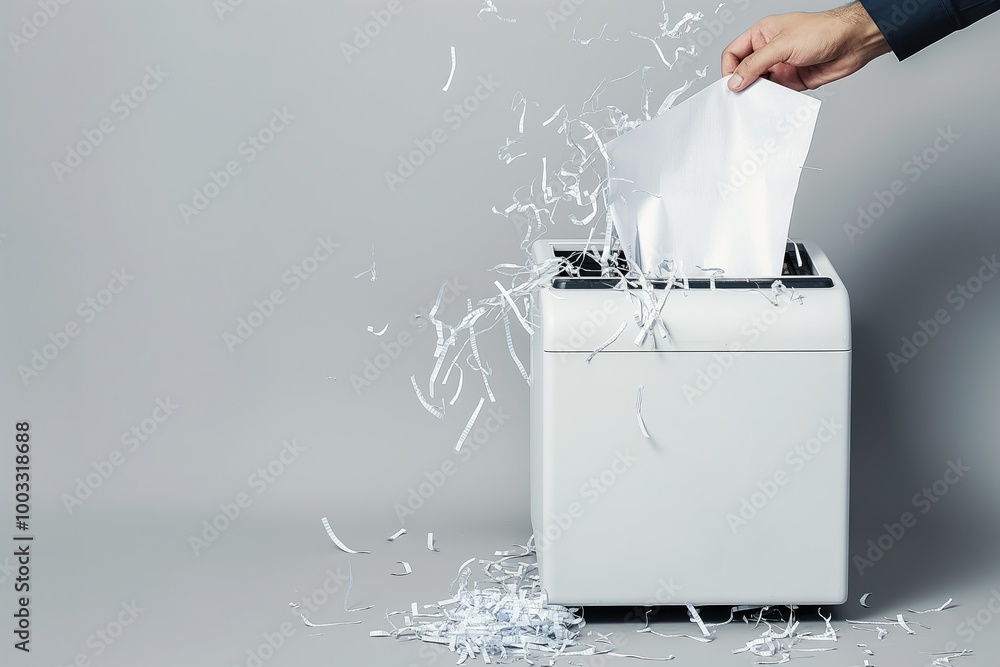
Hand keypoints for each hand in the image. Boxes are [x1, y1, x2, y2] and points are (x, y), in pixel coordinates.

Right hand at [722, 2, 890, 91]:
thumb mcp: (782, 45)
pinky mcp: (791, 81)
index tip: (731, 84)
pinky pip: (774, 94)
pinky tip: (772, 103)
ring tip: (757, 100)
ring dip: (756, 94)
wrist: (852, 42)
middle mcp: (769, 50)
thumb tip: (734, 80)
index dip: (729, 69)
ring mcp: (779, 66)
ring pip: (758, 84)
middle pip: (743, 71)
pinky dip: (771, 101)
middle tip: (740, 96)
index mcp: (762, 34)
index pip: (734, 53)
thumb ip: (755, 64)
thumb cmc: (823, 31)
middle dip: (741, 84)